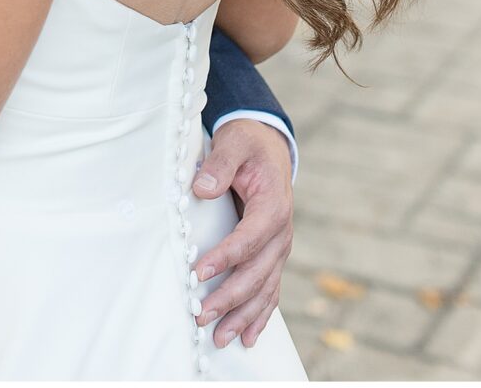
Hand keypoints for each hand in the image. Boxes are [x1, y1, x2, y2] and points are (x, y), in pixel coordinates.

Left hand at [191, 119, 293, 348]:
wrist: (269, 146)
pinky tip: (247, 337)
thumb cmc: (249, 144)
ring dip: (242, 315)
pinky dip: (260, 315)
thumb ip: (221, 163)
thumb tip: (203, 187)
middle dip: (229, 298)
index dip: (225, 257)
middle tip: (201, 314)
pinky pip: (270, 290)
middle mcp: (281, 232)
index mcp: (273, 205)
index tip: (199, 272)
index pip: (249, 238)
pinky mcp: (273, 254)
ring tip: (220, 337)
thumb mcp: (235, 141)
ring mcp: (279, 247)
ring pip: (264, 289)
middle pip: (256, 272)